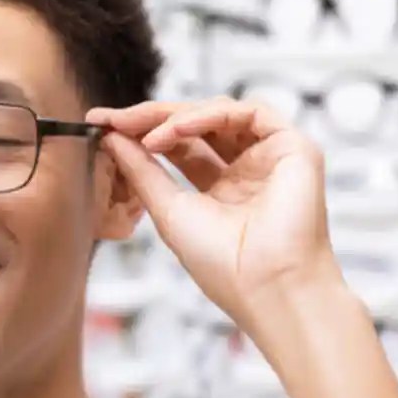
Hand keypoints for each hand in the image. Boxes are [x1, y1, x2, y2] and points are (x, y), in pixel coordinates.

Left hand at [88, 98, 344, 328]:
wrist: (265, 286)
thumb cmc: (222, 264)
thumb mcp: (167, 210)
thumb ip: (141, 171)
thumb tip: (112, 138)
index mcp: (219, 189)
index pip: (177, 146)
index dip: (140, 132)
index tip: (102, 124)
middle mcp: (245, 170)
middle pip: (196, 125)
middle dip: (152, 118)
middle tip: (115, 119)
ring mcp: (270, 157)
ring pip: (220, 113)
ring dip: (177, 116)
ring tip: (146, 135)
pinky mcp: (294, 147)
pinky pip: (250, 112)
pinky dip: (210, 115)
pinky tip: (178, 129)